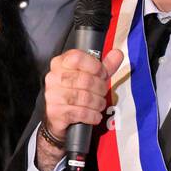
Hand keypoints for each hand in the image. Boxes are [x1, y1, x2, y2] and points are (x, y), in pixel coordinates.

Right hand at [38, 48, 124, 170]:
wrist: (58, 116)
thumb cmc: (75, 92)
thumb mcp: (92, 77)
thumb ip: (105, 66)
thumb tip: (118, 54)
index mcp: (61, 63)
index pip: (77, 58)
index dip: (95, 66)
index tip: (102, 74)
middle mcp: (53, 77)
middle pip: (84, 79)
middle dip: (100, 88)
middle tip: (102, 93)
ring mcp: (52, 94)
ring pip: (83, 97)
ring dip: (97, 103)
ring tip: (99, 105)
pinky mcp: (54, 111)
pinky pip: (79, 112)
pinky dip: (92, 116)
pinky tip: (94, 116)